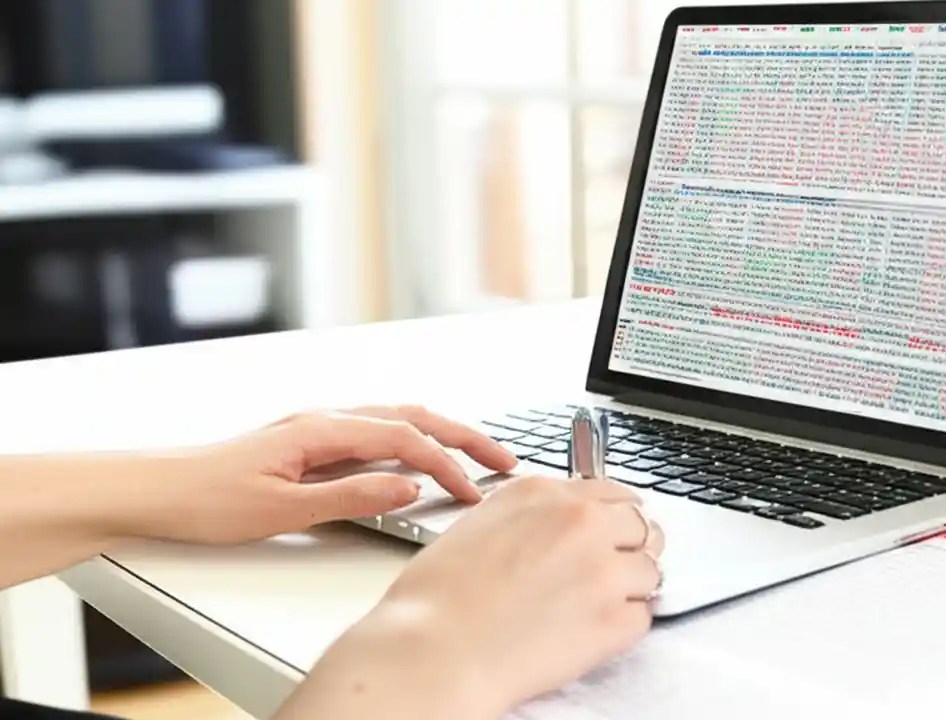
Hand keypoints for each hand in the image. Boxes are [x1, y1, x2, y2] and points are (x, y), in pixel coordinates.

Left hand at [128, 405, 517, 544]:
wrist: (157, 488)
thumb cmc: (207, 498)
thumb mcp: (281, 508)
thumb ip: (349, 496)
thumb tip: (406, 486)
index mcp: (323, 429)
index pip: (406, 440)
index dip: (448, 464)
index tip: (475, 491)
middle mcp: (326, 419)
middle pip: (414, 416)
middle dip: (464, 436)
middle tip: (503, 460)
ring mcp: (320, 427)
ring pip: (398, 418)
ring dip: (442, 432)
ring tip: (476, 453)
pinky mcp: (313, 441)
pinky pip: (378, 429)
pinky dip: (414, 436)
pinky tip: (420, 453)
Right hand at [274, 475, 665, 719]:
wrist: (433, 650)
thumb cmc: (436, 598)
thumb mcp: (480, 524)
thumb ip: (532, 517)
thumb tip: (561, 528)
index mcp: (544, 493)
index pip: (611, 492)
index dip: (612, 518)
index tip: (611, 532)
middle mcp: (581, 521)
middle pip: (641, 525)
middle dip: (629, 548)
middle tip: (610, 572)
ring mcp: (603, 570)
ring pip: (650, 570)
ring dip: (629, 588)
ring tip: (591, 608)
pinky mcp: (614, 620)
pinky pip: (643, 616)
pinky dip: (623, 626)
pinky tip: (588, 633)